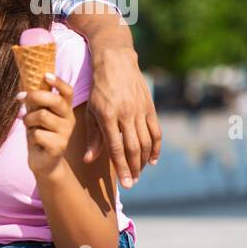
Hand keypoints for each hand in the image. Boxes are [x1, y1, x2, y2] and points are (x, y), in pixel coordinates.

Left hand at [20, 74, 73, 177]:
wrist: (43, 162)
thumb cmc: (39, 135)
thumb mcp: (36, 115)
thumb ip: (34, 101)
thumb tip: (23, 80)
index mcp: (65, 109)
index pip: (67, 91)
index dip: (58, 82)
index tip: (45, 75)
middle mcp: (69, 119)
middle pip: (54, 100)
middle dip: (35, 96)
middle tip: (21, 97)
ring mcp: (66, 133)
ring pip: (42, 116)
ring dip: (29, 119)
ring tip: (29, 126)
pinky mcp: (59, 146)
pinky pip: (38, 134)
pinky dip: (30, 136)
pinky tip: (35, 141)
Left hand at [85, 45, 160, 187]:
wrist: (115, 64)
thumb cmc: (98, 90)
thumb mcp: (90, 112)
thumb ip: (92, 137)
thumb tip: (90, 160)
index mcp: (108, 117)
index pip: (117, 149)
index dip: (122, 168)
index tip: (126, 184)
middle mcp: (126, 115)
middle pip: (134, 149)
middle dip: (134, 169)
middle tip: (133, 183)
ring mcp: (140, 111)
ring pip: (146, 142)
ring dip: (144, 160)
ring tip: (139, 173)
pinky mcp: (150, 107)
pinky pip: (156, 131)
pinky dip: (156, 147)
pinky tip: (153, 160)